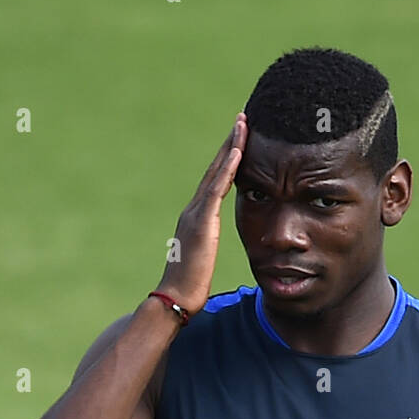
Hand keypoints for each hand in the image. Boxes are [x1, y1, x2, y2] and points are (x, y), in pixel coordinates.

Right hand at [154, 112, 248, 315]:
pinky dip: (228, 167)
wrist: (175, 299)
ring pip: (217, 171)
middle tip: (243, 119)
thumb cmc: (189, 288)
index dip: (228, 160)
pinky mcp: (202, 221)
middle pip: (216, 169)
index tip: (240, 140)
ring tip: (244, 124)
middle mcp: (194, 209)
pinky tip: (239, 150)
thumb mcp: (202, 261)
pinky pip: (217, 188)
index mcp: (197, 218)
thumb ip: (206, 247)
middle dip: (230, 143)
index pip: (216, 182)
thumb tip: (208, 250)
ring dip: (231, 146)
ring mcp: (197, 213)